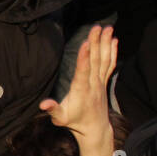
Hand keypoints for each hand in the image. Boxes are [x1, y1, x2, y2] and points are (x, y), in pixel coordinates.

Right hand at [39, 25, 116, 139]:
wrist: (95, 128)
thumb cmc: (75, 122)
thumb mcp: (61, 118)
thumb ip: (53, 110)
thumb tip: (43, 104)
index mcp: (81, 90)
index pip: (83, 71)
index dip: (84, 57)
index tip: (85, 43)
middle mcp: (93, 84)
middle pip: (94, 60)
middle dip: (95, 43)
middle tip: (96, 27)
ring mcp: (100, 82)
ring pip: (103, 59)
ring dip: (105, 43)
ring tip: (107, 28)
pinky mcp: (103, 81)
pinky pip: (109, 64)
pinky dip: (112, 52)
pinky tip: (113, 40)